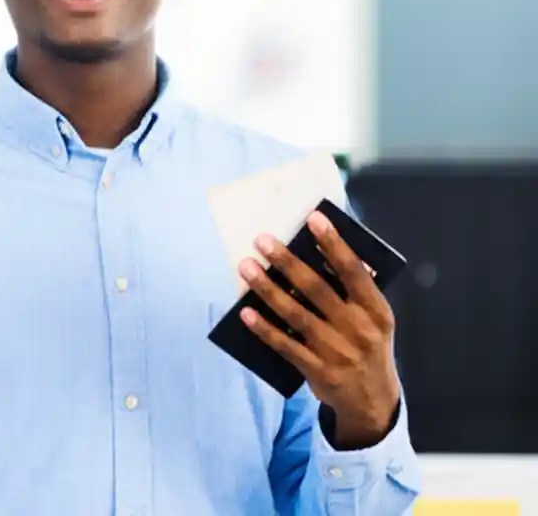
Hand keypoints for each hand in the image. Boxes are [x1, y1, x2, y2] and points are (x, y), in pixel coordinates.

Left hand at [238, 210, 400, 448]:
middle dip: (287, 261)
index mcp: (377, 311)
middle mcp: (358, 329)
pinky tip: (246, 312)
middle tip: (262, 240)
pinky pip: (285, 345)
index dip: (334, 244)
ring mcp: (337, 351)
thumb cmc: (367, 347)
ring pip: (296, 314)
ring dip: (268, 288)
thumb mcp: (375, 320)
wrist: (373, 402)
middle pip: (317, 289)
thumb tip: (323, 253)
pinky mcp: (317, 370)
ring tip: (246, 266)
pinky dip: (264, 328)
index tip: (313, 219)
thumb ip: (355, 292)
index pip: (354, 271)